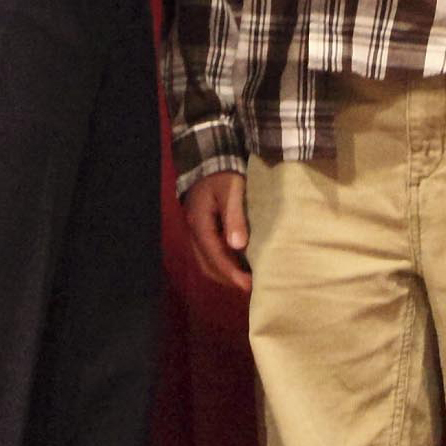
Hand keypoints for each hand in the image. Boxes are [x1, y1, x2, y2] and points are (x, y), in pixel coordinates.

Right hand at [182, 171, 251, 294]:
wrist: (210, 158)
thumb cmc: (223, 174)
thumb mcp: (232, 191)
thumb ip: (234, 217)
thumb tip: (238, 246)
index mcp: (200, 224)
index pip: (214, 257)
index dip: (232, 274)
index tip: (250, 286)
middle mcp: (195, 231)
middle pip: (208, 265)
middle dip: (228, 278)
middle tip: (251, 287)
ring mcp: (196, 231)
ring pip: (207, 261)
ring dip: (225, 272)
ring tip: (247, 279)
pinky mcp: (203, 228)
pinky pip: (210, 252)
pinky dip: (224, 262)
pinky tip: (240, 262)